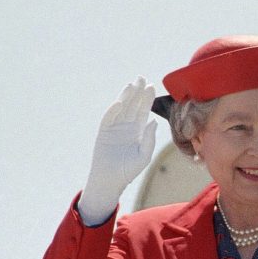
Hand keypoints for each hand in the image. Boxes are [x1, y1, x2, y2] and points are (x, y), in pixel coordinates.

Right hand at [76, 77, 157, 224]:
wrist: (111, 180)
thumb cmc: (128, 170)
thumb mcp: (143, 155)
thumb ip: (149, 139)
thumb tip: (154, 121)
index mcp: (138, 131)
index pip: (143, 111)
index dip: (147, 99)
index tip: (152, 87)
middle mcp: (126, 126)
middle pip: (133, 105)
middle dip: (137, 92)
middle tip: (142, 78)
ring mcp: (114, 128)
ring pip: (121, 109)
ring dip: (126, 97)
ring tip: (132, 85)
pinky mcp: (103, 132)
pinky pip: (108, 119)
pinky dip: (113, 110)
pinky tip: (120, 102)